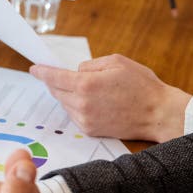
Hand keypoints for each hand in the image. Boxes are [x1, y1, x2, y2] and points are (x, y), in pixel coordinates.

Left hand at [30, 54, 191, 141]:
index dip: (42, 72)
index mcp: (86, 84)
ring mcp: (84, 119)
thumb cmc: (141, 85)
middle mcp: (81, 103)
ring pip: (65, 103)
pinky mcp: (90, 130)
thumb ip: (90, 65)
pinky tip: (92, 102)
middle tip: (58, 75)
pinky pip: (74, 115)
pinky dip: (76, 106)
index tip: (34, 68)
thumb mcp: (116, 62)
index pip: (54, 77)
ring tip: (86, 89)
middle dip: (55, 82)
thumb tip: (75, 72)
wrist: (158, 114)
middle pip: (56, 91)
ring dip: (67, 95)